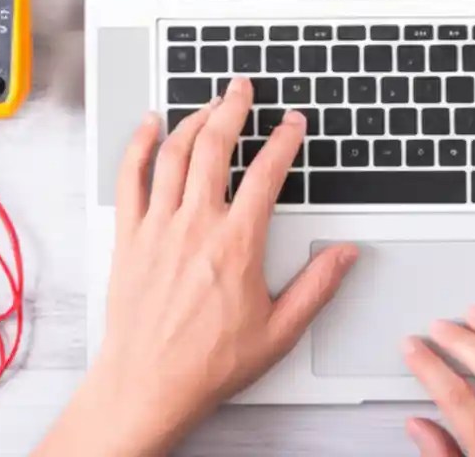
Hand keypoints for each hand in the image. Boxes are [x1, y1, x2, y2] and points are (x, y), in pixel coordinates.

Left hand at [35, 77, 358, 455]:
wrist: (149, 385)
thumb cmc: (209, 363)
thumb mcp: (280, 330)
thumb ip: (317, 286)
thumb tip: (345, 255)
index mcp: (236, 243)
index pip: (266, 173)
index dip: (284, 140)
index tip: (292, 124)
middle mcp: (196, 225)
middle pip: (215, 147)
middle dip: (233, 109)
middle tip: (243, 89)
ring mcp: (158, 227)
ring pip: (174, 154)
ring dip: (193, 119)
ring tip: (209, 103)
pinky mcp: (129, 237)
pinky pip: (130, 178)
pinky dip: (138, 146)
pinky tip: (147, 126)